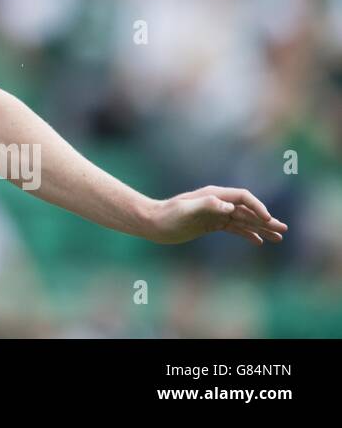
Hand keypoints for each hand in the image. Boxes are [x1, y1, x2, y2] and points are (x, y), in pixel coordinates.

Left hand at [145, 186, 287, 244]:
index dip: (257, 207)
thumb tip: (229, 207)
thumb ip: (207, 205)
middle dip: (266, 219)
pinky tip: (258, 242)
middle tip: (284, 230)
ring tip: (278, 237)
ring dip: (261, 228)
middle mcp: (217, 203)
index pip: (242, 198)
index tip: (267, 220)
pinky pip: (234, 228)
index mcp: (214, 195)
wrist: (153, 223)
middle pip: (247, 210)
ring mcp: (215, 214)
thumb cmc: (168, 215)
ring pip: (243, 221)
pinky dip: (247, 234)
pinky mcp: (211, 224)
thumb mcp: (186, 210)